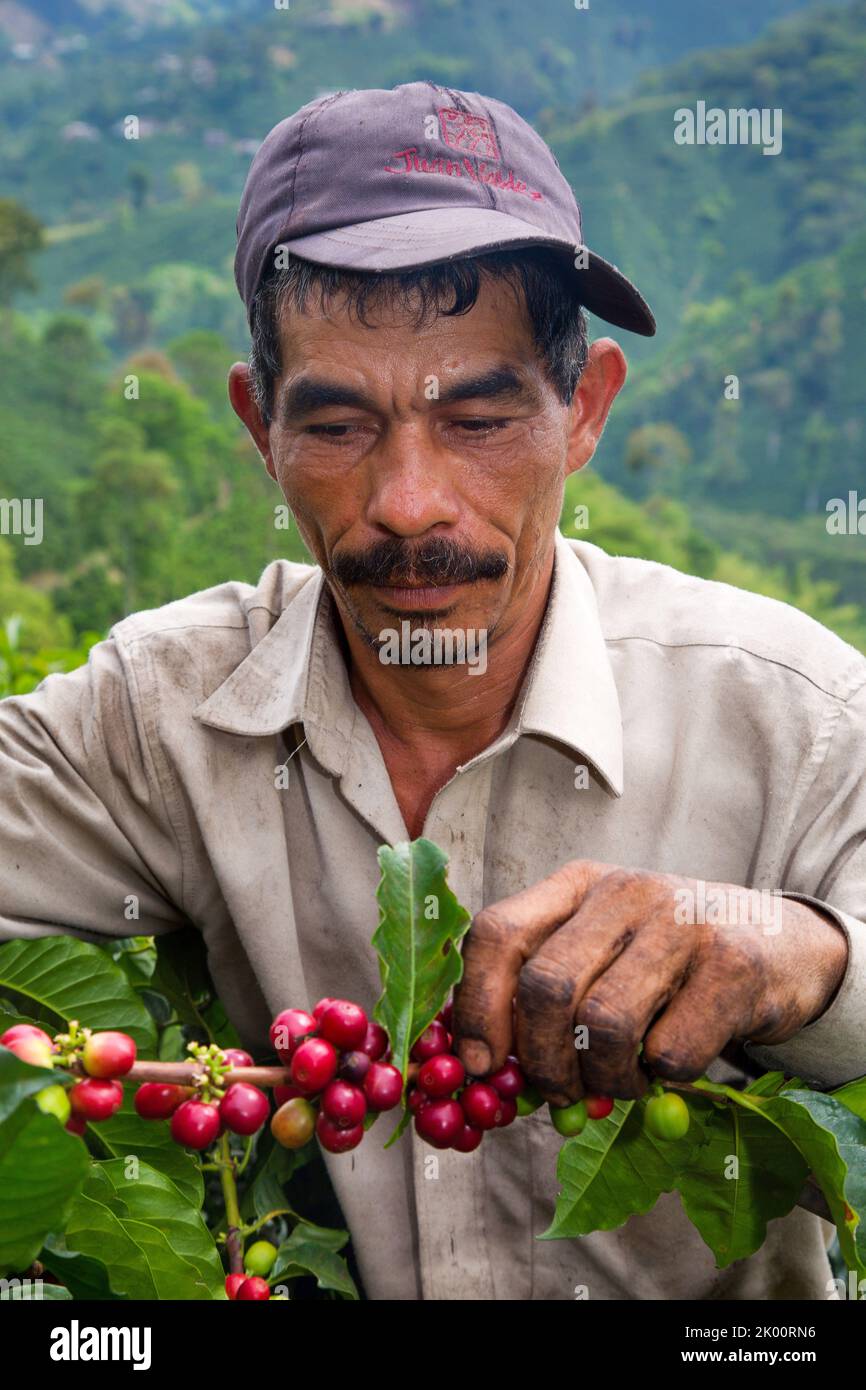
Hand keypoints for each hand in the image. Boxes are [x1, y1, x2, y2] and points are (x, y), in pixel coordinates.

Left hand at [452, 860, 848, 1104]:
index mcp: (577, 884)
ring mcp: (680, 922)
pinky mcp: (732, 965)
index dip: (476, 1006)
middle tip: (559, 1093)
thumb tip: (489, 1073)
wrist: (783, 943)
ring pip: (605, 1025)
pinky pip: (670, 1052)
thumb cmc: (671, 960)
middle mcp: (624, 891)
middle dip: (541, 1060)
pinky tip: (670, 1067)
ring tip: (622, 1081)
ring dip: (605, 1079)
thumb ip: (547, 994)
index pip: (497, 933)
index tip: (480, 1064)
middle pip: (545, 986)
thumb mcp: (606, 950)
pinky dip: (661, 1080)